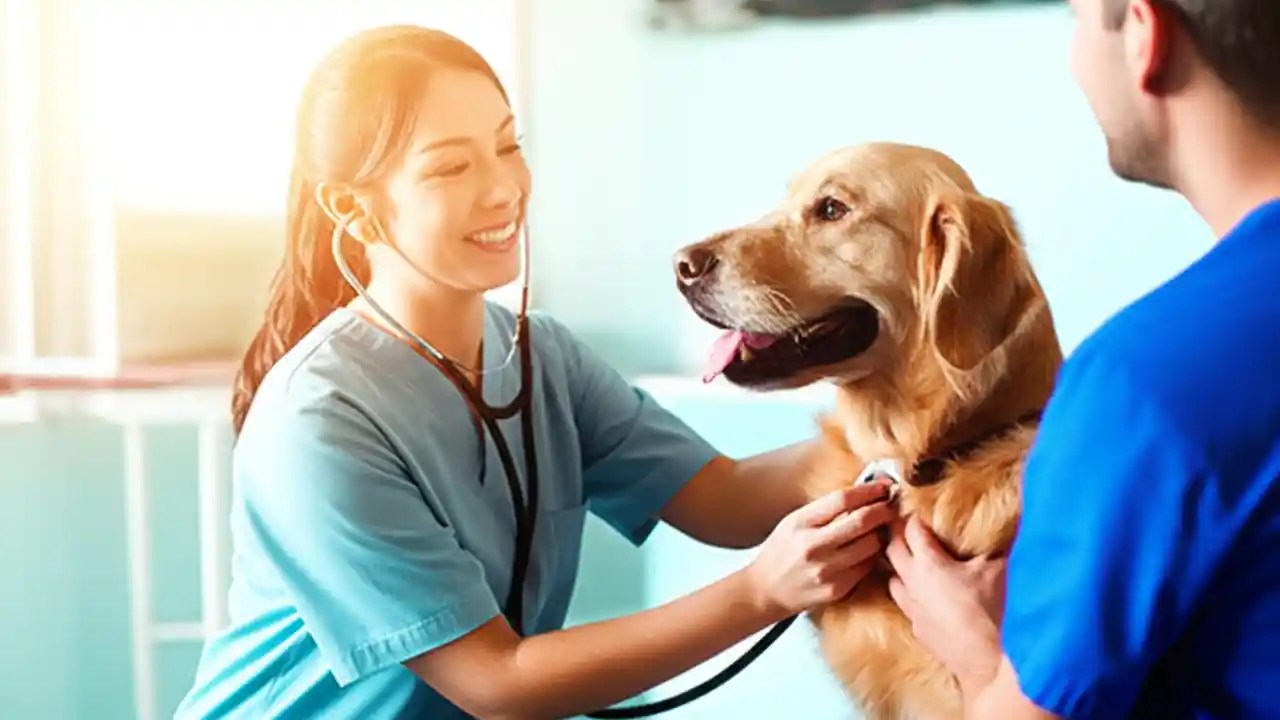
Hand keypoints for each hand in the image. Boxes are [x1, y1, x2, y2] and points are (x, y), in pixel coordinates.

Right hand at [745, 482, 896, 617]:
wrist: (765, 590)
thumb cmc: (781, 552)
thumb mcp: (794, 522)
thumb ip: (824, 510)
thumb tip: (862, 493)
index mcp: (800, 523)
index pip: (842, 499)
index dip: (868, 491)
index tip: (883, 487)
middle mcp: (813, 547)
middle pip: (861, 521)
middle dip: (883, 510)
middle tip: (891, 505)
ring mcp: (825, 570)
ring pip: (870, 545)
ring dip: (881, 534)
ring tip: (879, 529)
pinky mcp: (836, 589)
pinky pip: (866, 567)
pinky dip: (872, 556)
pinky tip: (868, 551)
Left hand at [885, 515, 1005, 693]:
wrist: (990, 666)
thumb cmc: (994, 613)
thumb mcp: (999, 569)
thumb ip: (994, 543)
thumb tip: (1005, 522)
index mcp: (928, 563)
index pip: (910, 529)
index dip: (914, 516)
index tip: (919, 507)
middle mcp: (912, 583)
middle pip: (892, 550)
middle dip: (899, 536)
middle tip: (911, 527)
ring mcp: (912, 609)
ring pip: (893, 579)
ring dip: (900, 567)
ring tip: (913, 559)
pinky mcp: (918, 629)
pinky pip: (905, 604)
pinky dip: (911, 594)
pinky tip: (926, 595)